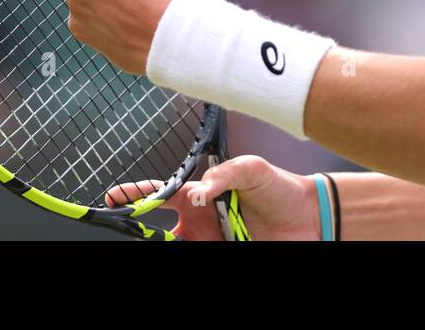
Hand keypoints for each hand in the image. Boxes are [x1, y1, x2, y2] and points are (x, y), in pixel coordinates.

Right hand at [105, 155, 323, 240]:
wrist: (310, 216)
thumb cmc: (280, 188)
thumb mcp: (253, 168)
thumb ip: (224, 174)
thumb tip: (199, 190)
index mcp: (200, 195)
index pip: (161, 194)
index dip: (135, 196)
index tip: (114, 198)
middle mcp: (200, 223)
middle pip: (161, 233)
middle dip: (144, 233)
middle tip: (137, 231)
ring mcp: (211, 243)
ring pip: (179, 246)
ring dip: (175, 242)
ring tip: (202, 236)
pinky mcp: (225, 255)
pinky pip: (202, 256)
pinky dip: (196, 248)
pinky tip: (212, 241)